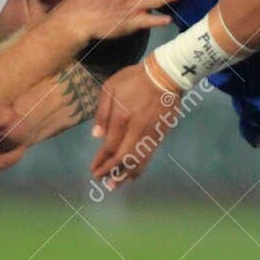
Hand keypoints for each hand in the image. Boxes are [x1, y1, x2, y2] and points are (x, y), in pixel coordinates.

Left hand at [90, 60, 181, 188]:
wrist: (165, 75)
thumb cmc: (134, 79)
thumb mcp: (110, 88)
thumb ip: (102, 113)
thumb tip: (97, 137)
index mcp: (122, 117)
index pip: (110, 147)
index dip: (101, 161)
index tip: (94, 171)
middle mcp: (137, 130)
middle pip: (124, 158)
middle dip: (112, 172)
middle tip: (102, 182)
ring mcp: (151, 133)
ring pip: (139, 161)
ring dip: (126, 175)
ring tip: (116, 184)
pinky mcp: (161, 134)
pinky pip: (149, 156)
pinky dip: (140, 167)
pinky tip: (133, 173)